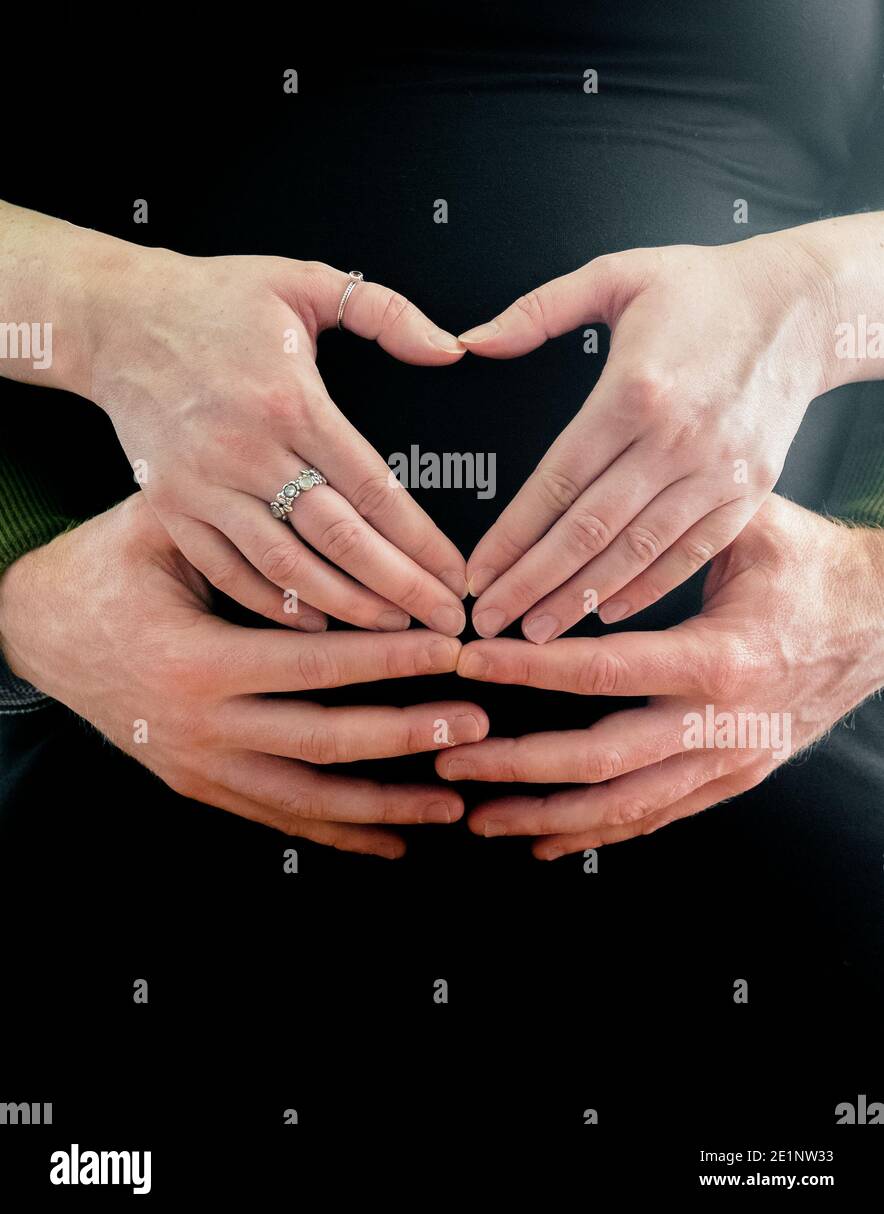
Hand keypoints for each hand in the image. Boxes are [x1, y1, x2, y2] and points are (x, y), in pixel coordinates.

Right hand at [0, 496, 487, 857]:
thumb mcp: (162, 532)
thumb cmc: (109, 568)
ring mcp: (198, 766)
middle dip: (407, 735)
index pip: (316, 663)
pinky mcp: (198, 786)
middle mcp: (198, 726)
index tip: (452, 650)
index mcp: (196, 660)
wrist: (39, 630)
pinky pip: (277, 817)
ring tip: (452, 804)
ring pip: (306, 798)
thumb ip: (244, 538)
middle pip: (323, 741)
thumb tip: (341, 534)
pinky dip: (337, 832)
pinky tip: (392, 841)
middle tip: (477, 727)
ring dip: (385, 805)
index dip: (390, 658)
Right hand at [85, 243, 469, 632]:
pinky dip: (272, 604)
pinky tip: (318, 626)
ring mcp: (203, 485)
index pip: (372, 486)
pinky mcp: (171, 506)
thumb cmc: (215, 298)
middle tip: (445, 622)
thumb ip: (386, 311)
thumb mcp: (304, 280)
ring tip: (395, 632)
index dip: (421, 538)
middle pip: (338, 538)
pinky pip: (226, 570)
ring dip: (346, 606)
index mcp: (290, 400)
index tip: (456, 572)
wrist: (113, 317)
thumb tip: (451, 349)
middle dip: (399, 587)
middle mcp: (247, 451)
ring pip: (285, 566)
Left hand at [437, 497, 883, 858]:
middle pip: (602, 761)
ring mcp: (728, 762)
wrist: (883, 627)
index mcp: (720, 657)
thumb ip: (670, 529)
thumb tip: (584, 515)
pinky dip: (597, 832)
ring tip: (479, 816)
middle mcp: (722, 723)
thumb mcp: (750, 531)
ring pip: (625, 806)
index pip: (602, 670)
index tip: (468, 662)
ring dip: (546, 815)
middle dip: (517, 765)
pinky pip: (656, 817)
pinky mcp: (733, 780)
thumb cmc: (813, 572)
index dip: (527, 670)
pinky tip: (546, 837)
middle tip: (450, 760)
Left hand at [461, 224, 858, 639]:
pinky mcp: (748, 490)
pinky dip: (649, 587)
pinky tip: (607, 612)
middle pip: (588, 530)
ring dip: (581, 599)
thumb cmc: (704, 288)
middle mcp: (676, 439)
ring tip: (535, 633)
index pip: (555, 480)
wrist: (802, 305)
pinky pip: (691, 552)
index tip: (474, 572)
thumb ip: (536, 310)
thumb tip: (469, 341)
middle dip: (530, 584)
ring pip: (637, 552)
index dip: (510, 535)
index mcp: (635, 391)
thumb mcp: (616, 275)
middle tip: (486, 622)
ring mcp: (717, 471)